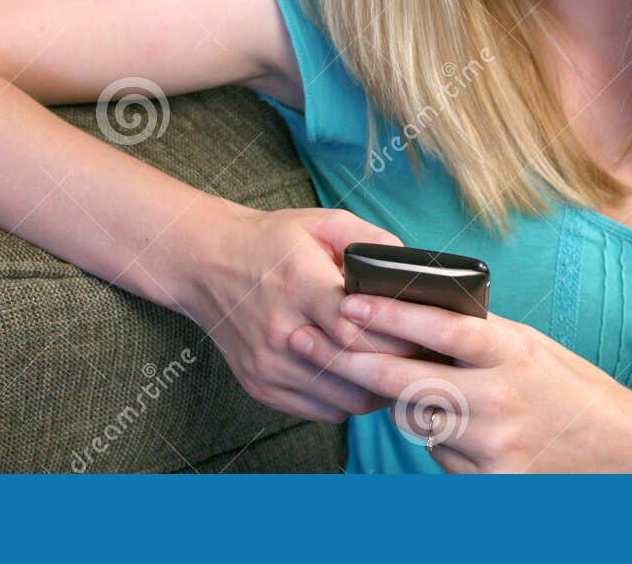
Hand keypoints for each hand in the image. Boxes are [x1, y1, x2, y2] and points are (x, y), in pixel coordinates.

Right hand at [183, 206, 426, 423]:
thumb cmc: (271, 241)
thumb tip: (411, 266)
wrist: (206, 262)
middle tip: (425, 356)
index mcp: (298, 284)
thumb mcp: (321, 222)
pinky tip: (360, 377)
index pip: (355, 326)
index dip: (395, 333)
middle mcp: (280, 330)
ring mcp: (269, 364)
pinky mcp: (262, 386)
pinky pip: (324, 411)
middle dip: (397, 364)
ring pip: (346, 399)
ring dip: (377, 388)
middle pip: (355, 368)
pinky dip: (350, 400)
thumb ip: (369, 240)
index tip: (420, 330)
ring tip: (395, 368)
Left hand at [287, 292, 631, 470]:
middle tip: (313, 342)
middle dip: (352, 359)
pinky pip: (438, 455)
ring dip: (399, 402)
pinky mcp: (492, 480)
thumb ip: (478, 333)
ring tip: (396, 382)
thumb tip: (418, 311)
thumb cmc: (569, 388)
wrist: (619, 451)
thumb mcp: (529, 345)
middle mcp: (501, 398)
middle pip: (407, 380)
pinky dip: (435, 438)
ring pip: (414, 420)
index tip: (351, 301)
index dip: (391, 314)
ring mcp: (495, 443)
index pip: (441, 328)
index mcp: (512, 352)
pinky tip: (452, 426)